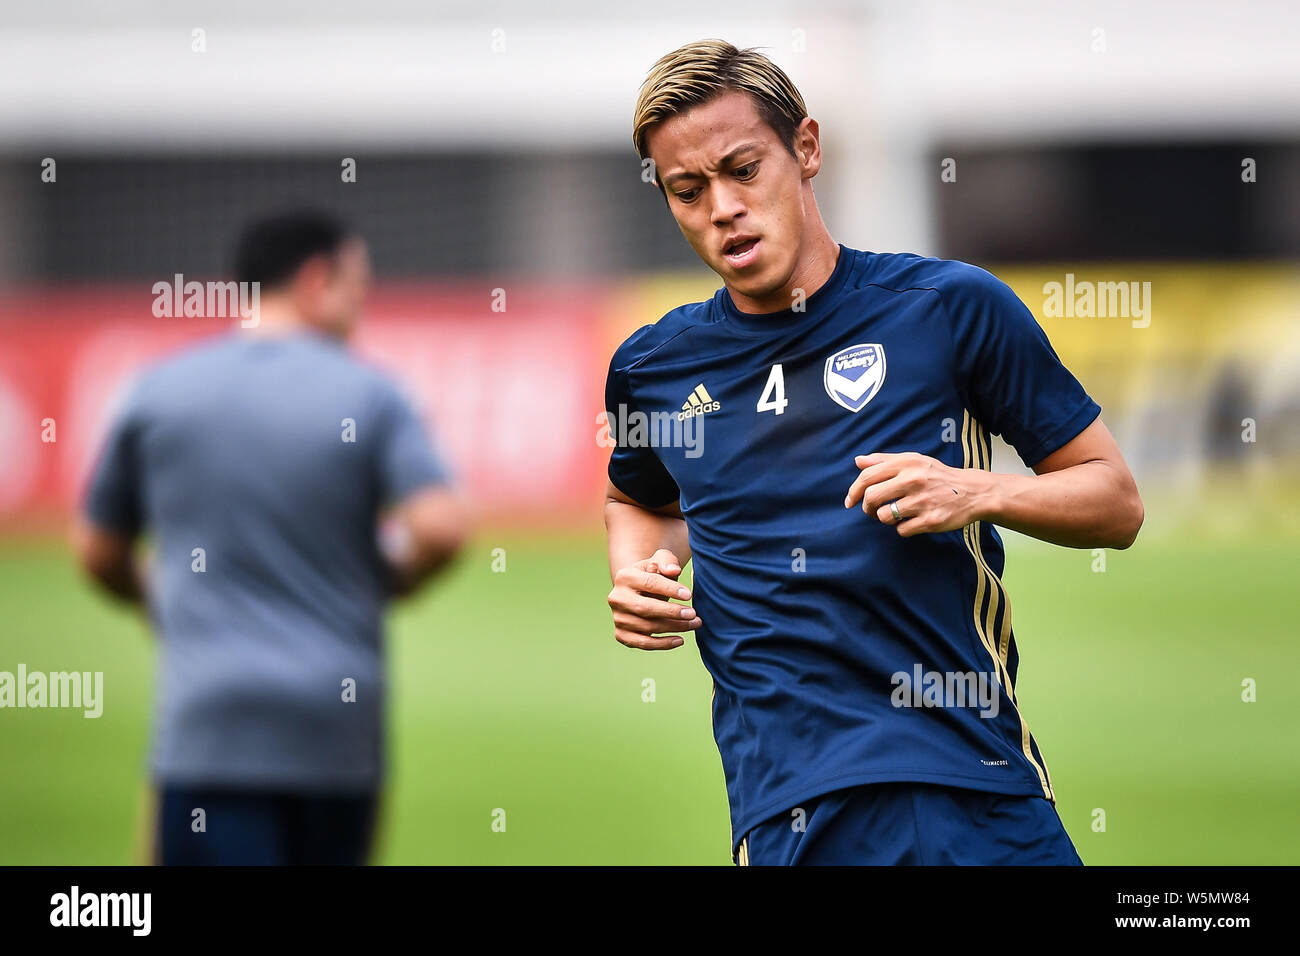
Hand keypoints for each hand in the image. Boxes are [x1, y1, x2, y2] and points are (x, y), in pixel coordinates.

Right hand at [607, 549, 700, 649]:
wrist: (639, 590)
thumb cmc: (654, 573)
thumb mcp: (661, 561)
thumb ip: (667, 561)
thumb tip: (674, 570)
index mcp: (624, 576)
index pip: (649, 583)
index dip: (670, 590)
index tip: (689, 595)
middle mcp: (616, 598)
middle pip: (645, 608)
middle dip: (671, 612)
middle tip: (693, 614)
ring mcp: (618, 618)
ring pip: (647, 627)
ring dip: (674, 628)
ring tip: (694, 624)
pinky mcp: (621, 634)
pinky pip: (643, 643)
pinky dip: (662, 644)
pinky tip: (680, 640)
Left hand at [843, 452, 989, 536]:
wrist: (972, 491)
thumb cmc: (937, 476)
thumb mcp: (914, 461)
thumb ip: (885, 460)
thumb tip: (858, 461)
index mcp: (907, 464)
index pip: (867, 476)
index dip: (854, 490)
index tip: (850, 501)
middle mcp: (914, 480)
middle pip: (871, 498)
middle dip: (866, 508)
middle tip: (872, 511)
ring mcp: (922, 501)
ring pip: (884, 516)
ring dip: (884, 519)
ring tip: (895, 514)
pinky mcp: (930, 520)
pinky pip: (901, 530)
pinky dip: (902, 528)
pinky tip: (912, 521)